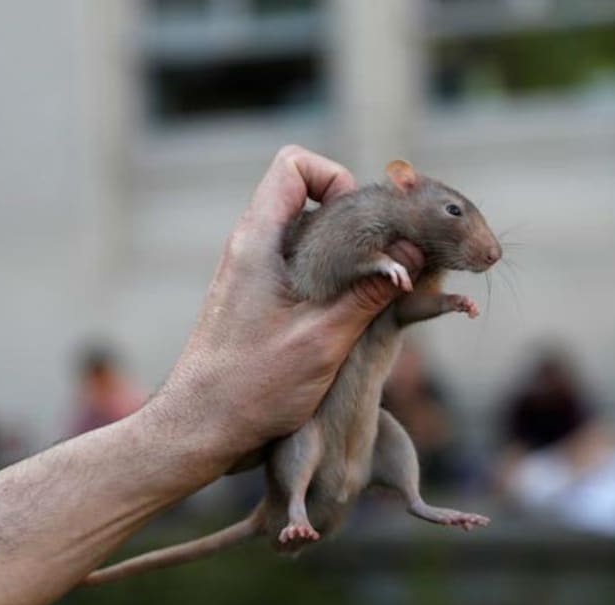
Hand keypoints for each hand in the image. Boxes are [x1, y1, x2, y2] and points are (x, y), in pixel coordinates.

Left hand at [158, 145, 423, 455]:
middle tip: (388, 254)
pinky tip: (353, 311)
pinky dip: (332, 275)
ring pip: (307, 234)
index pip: (293, 166)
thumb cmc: (251, 387)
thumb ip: (369, 292)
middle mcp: (251, 247)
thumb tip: (413, 255)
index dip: (334, 177)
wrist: (201, 427)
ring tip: (376, 285)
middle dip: (353, 217)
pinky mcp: (258, 298)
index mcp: (257, 242)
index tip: (362, 222)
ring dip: (345, 251)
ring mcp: (252, 272)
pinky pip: (301, 265)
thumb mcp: (323, 340)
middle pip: (307, 197)